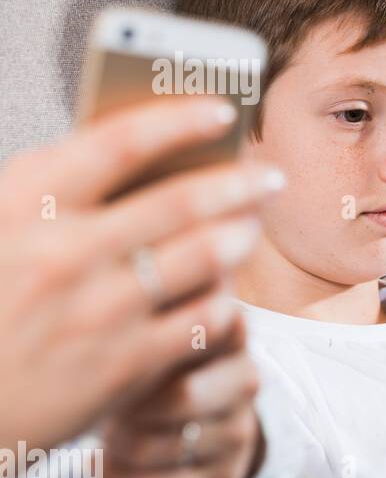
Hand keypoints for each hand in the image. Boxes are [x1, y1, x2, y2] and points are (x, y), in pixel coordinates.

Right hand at [0, 97, 282, 455]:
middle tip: (269, 175)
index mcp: (22, 204)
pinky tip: (227, 293)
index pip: (118, 141)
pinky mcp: (125, 366)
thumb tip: (139, 147)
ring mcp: (97, 311)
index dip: (179, 120)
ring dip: (239, 237)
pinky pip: (201, 320)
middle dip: (238, 183)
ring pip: (202, 258)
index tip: (220, 110)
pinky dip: (222, 301)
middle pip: (180, 201)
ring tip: (251, 227)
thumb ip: (55, 192)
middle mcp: (63, 252)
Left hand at [101, 312, 263, 477]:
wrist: (210, 415)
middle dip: (127, 405)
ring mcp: (238, 432)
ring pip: (157, 447)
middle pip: (179, 397)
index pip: (188, 334)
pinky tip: (98, 466)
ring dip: (115, 446)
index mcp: (229, 331)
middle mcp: (244, 380)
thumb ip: (149, 307)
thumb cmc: (169, 360)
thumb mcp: (166, 323)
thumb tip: (111, 284)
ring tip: (104, 432)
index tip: (106, 350)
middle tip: (104, 401)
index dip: (138, 350)